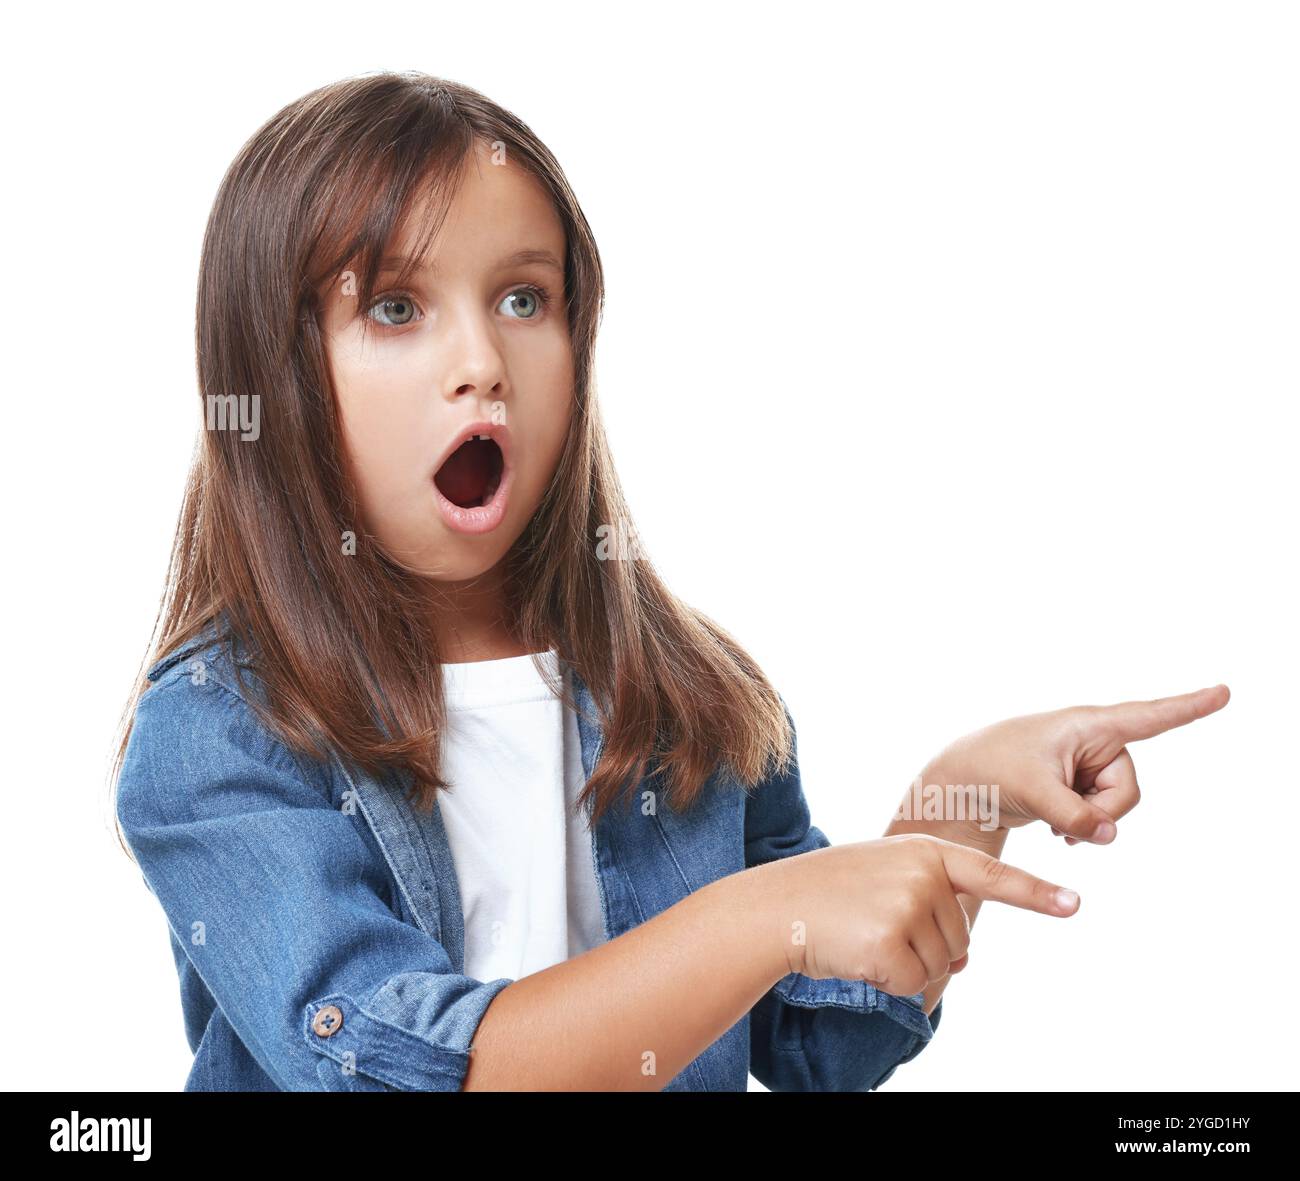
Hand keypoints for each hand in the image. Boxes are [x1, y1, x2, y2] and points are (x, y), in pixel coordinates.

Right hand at [757, 834, 1080, 994]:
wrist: (773, 906)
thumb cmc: (829, 894)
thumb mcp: (884, 880)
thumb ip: (931, 905)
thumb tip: (964, 962)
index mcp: (923, 850)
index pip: (989, 875)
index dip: (1035, 893)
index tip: (1073, 904)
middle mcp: (922, 873)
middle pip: (960, 938)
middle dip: (923, 946)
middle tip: (873, 925)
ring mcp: (907, 906)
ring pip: (940, 965)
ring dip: (904, 964)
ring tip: (862, 936)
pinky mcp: (889, 943)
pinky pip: (914, 985)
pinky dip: (888, 982)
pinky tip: (857, 955)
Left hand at [919, 684, 1229, 846]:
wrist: (962, 784)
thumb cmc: (991, 768)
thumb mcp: (1033, 791)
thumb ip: (1075, 814)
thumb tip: (1110, 835)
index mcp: (1087, 725)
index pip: (1148, 717)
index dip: (1189, 707)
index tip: (1224, 692)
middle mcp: (1094, 741)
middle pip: (1129, 790)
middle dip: (1103, 812)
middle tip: (1060, 818)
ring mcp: (1089, 765)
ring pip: (1117, 807)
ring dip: (1090, 821)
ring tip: (1053, 821)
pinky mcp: (1080, 785)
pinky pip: (1102, 815)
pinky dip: (1085, 826)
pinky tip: (1058, 829)